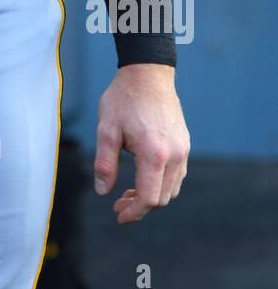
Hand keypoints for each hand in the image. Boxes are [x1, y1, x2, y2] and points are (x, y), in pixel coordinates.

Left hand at [94, 64, 189, 223]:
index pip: (149, 198)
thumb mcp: (106, 129)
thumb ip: (104, 163)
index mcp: (154, 153)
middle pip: (162, 198)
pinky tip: (143, 176)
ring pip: (172, 189)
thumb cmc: (124, 99)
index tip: (119, 214)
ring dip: (152, 196)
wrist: (148, 73)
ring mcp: (183, 149)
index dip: (134, 212)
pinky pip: (178, 175)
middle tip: (118, 203)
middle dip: (140, 206)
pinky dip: (162, 183)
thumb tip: (103, 191)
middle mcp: (175, 155)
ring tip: (129, 191)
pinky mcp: (185, 144)